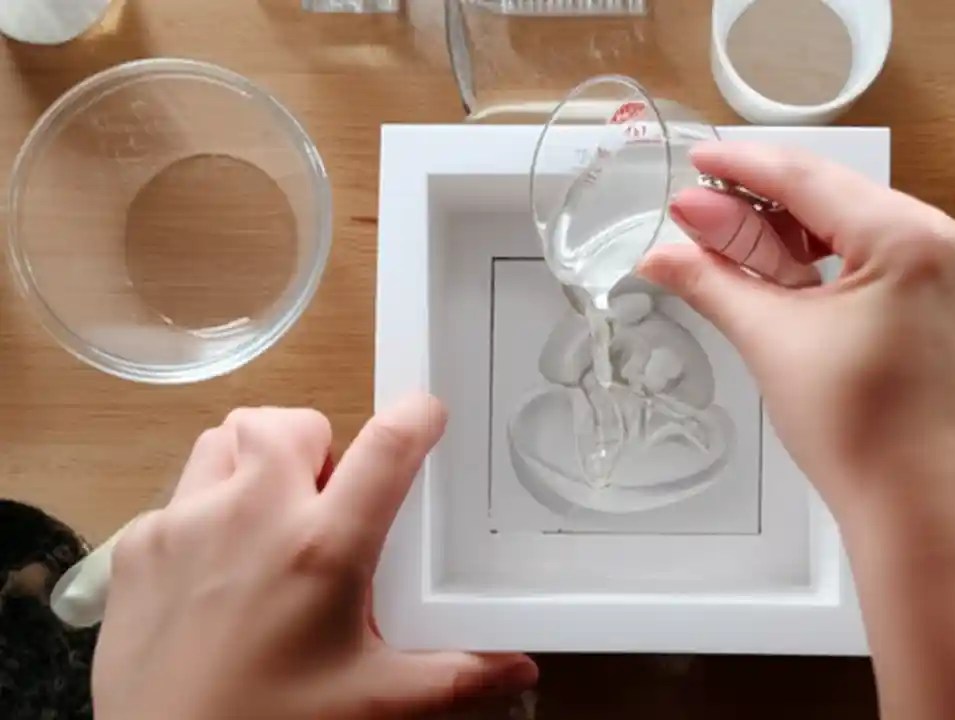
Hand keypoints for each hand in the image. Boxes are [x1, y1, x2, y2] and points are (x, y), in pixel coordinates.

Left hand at [93, 397, 536, 719]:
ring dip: (255, 462)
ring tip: (269, 517)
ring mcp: (185, 524)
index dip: (416, 416)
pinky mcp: (136, 547)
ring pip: (225, 440)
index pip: (386, 446)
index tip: (427, 416)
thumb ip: (456, 675)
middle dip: (317, 442)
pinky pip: (177, 497)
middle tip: (327, 497)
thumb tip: (522, 671)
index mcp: (324, 548)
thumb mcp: (375, 701)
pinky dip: (203, 514)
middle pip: (290, 420)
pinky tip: (214, 573)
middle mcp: (253, 516)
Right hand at [641, 142, 954, 507]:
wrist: (920, 513)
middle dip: (766, 210)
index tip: (700, 159)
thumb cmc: (857, 433)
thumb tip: (659, 251)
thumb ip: (714, 282)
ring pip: (867, 231)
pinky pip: (894, 262)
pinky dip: (840, 265)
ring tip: (736, 249)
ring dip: (800, 238)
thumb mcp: (773, 341)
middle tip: (700, 216)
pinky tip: (792, 275)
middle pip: (841, 203)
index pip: (813, 181)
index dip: (747, 168)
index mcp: (914, 240)